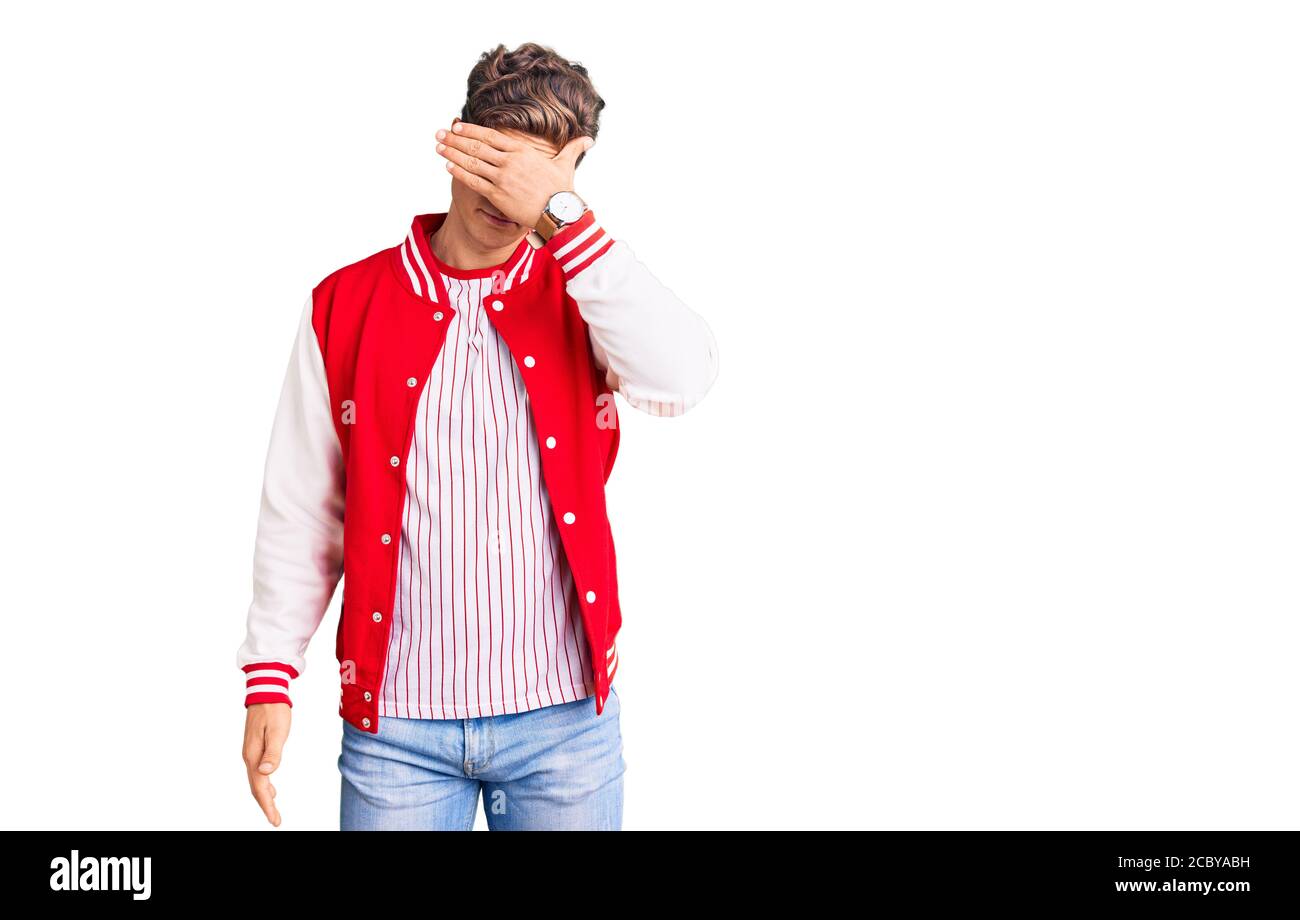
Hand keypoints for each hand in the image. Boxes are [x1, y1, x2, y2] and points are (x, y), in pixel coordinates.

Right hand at [242, 703, 290, 826]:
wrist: (266, 692)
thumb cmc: (275, 711)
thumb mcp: (278, 731)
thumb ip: (273, 752)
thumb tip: (266, 773)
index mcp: (254, 756)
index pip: (260, 786)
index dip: (267, 805)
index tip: (275, 820)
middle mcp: (249, 757)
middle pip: (256, 787)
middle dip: (265, 805)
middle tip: (275, 820)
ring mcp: (251, 752)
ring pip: (256, 780)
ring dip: (264, 796)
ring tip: (273, 809)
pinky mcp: (255, 748)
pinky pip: (257, 772)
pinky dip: (264, 784)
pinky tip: (271, 787)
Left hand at [436, 121, 591, 228]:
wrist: (559, 212)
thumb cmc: (562, 190)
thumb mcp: (566, 164)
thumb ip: (573, 148)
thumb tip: (590, 139)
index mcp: (521, 151)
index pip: (490, 136)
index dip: (471, 130)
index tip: (457, 126)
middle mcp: (509, 161)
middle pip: (476, 146)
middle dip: (455, 138)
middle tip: (439, 133)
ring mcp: (502, 178)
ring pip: (471, 161)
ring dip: (452, 153)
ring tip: (438, 147)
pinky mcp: (497, 195)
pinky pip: (473, 181)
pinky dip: (459, 172)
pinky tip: (448, 166)